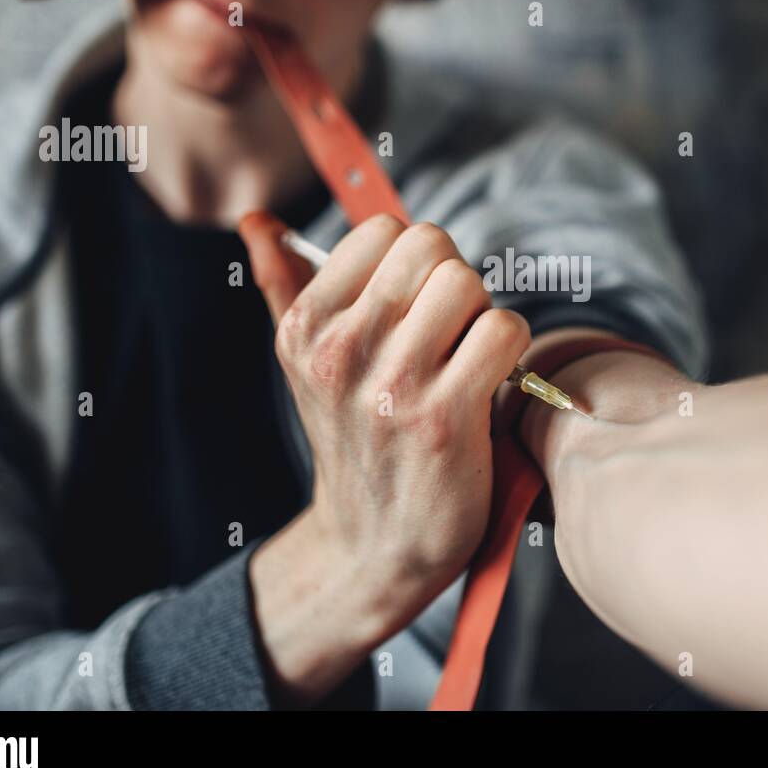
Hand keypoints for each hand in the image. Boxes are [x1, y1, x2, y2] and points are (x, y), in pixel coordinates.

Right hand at [240, 211, 530, 632]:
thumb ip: (283, 285)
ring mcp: (391, 387)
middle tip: (447, 330)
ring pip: (466, 283)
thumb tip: (257, 223)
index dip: (415, 260)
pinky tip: (488, 379)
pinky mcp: (445, 419)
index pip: (384, 230)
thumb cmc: (353, 439)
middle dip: (451, 278)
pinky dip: (510, 348)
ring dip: (481, 314)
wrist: (374, 543)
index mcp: (305, 328)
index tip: (413, 305)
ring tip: (464, 356)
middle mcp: (340, 351)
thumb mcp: (305, 364)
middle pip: (430, 245)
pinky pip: (502, 330)